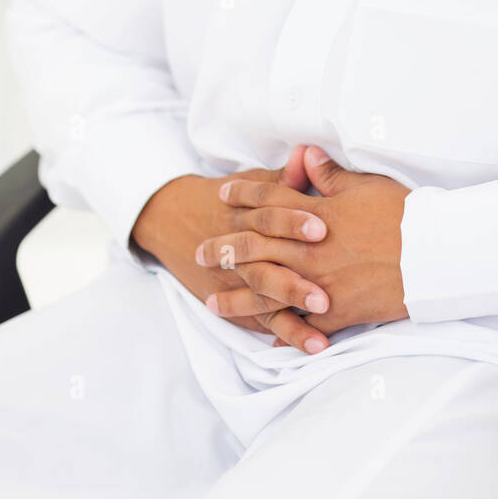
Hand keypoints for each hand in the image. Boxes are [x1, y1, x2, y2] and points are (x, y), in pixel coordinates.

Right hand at [130, 145, 331, 349]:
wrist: (173, 218)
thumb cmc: (228, 199)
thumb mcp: (252, 182)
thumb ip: (283, 177)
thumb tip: (307, 153)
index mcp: (246, 213)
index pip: (269, 215)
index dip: (293, 220)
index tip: (322, 227)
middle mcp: (238, 249)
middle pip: (264, 265)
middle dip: (292, 283)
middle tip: (324, 298)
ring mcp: (234, 279)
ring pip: (262, 299)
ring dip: (291, 318)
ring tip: (321, 334)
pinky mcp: (235, 300)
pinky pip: (260, 319)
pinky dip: (284, 333)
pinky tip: (310, 344)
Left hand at [196, 145, 411, 352]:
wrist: (432, 254)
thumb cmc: (402, 214)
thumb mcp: (364, 185)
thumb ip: (328, 175)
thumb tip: (304, 154)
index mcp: (312, 214)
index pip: (268, 199)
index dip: (243, 193)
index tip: (223, 193)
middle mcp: (306, 250)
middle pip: (254, 247)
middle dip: (223, 248)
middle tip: (200, 251)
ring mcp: (316, 284)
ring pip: (265, 292)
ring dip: (236, 298)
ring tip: (212, 303)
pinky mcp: (335, 313)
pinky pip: (301, 328)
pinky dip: (282, 334)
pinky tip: (264, 340)